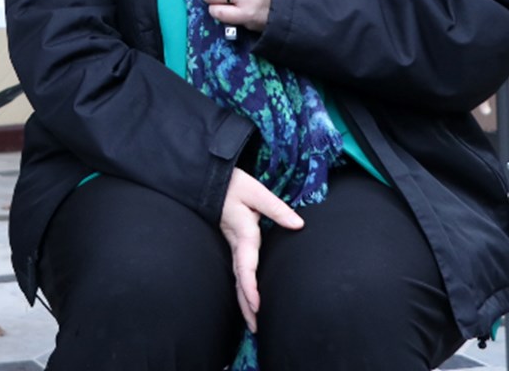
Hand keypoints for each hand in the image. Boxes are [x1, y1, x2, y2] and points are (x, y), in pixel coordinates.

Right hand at [218, 168, 303, 331]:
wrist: (209, 179)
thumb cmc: (232, 184)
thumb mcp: (255, 191)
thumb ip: (276, 209)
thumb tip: (298, 224)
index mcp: (243, 234)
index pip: (245, 266)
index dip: (250, 288)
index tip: (257, 306)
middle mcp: (236, 244)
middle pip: (240, 281)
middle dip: (246, 306)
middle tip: (256, 328)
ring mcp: (233, 245)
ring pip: (237, 278)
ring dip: (244, 302)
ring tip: (253, 323)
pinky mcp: (234, 244)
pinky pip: (238, 271)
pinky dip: (242, 289)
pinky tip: (248, 299)